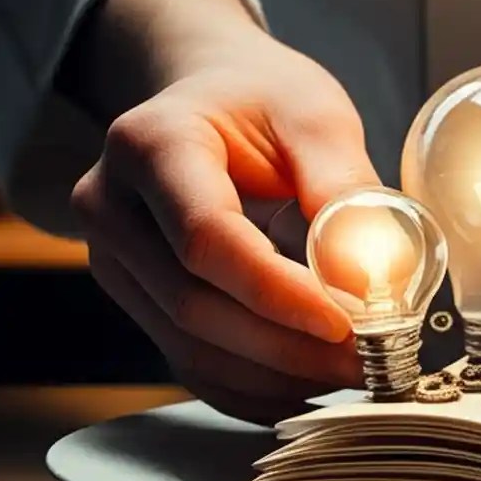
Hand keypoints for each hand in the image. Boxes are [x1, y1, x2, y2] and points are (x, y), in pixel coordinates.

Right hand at [66, 0, 377, 422]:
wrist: (212, 94)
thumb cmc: (264, 99)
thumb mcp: (315, 116)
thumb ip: (342, 188)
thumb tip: (366, 273)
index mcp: (150, 144)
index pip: (206, 240)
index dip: (277, 292)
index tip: (346, 321)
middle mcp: (112, 207)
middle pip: (193, 305)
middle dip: (288, 346)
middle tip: (368, 358)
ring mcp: (116, 260)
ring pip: (190, 347)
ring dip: (277, 375)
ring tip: (351, 370)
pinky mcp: (138, 299)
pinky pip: (191, 364)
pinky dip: (255, 386)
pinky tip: (311, 381)